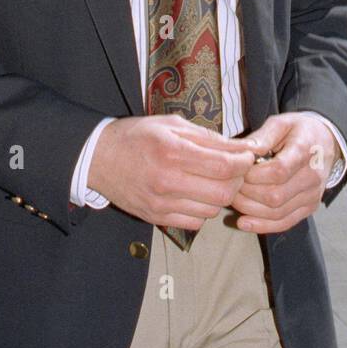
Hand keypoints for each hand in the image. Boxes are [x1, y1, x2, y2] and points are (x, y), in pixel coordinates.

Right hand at [88, 116, 257, 231]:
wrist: (99, 158)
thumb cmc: (137, 136)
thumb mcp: (171, 124)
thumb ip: (207, 137)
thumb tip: (239, 148)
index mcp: (172, 151)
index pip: (224, 166)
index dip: (244, 162)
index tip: (247, 156)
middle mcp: (168, 181)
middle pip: (223, 192)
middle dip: (238, 181)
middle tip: (236, 170)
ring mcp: (162, 204)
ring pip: (212, 210)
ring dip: (221, 197)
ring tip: (215, 181)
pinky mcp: (157, 218)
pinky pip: (196, 223)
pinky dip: (204, 210)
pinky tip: (197, 194)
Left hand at [231, 113, 338, 233]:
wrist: (326, 143)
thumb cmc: (299, 131)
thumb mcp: (281, 123)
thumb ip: (261, 137)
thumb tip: (242, 153)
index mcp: (304, 151)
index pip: (278, 171)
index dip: (253, 175)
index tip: (238, 171)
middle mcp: (312, 177)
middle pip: (275, 196)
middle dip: (247, 193)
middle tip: (231, 186)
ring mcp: (312, 195)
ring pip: (277, 212)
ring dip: (250, 209)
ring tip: (234, 199)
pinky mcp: (309, 208)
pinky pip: (285, 223)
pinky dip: (262, 226)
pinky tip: (243, 223)